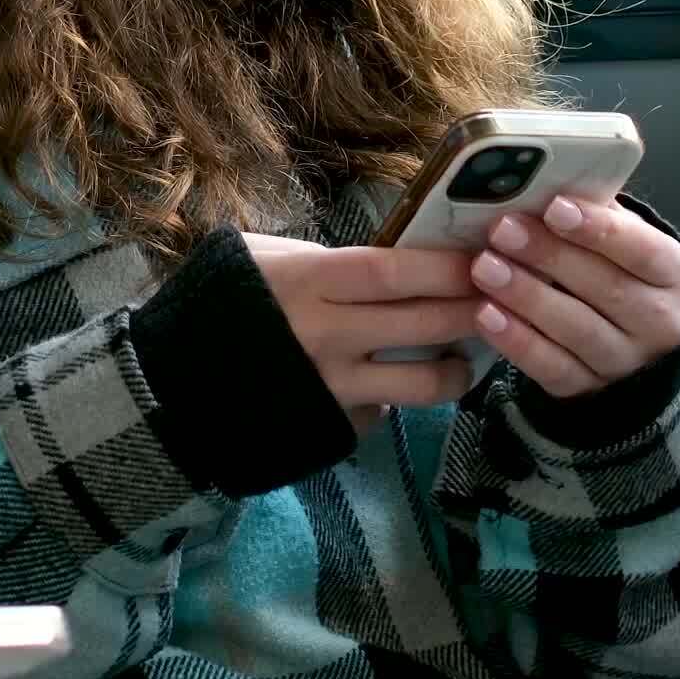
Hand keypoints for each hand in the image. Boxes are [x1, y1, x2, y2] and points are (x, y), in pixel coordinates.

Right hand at [243, 233, 486, 425]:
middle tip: (505, 296)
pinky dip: (405, 396)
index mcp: (308, 282)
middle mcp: (326, 336)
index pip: (394, 271)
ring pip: (424, 383)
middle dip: (474, 308)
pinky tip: (408, 380)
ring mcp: (333, 388)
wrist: (174, 386)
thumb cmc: (220, 306)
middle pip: (423, 322)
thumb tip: (396, 252)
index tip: (483, 256)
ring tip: (467, 354)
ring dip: (459, 367)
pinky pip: (388, 410)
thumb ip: (323, 257)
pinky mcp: (335, 427)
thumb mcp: (262, 259)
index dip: (446, 265)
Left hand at [466, 195, 679, 398]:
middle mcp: (658, 322)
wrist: (633, 343)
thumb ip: (596, 213)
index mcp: (672, 273)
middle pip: (606, 289)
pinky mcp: (587, 388)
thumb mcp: (623, 239)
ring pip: (577, 329)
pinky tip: (486, 314)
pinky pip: (552, 368)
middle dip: (550, 257)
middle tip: (503, 230)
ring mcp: (624, 360)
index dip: (598, 230)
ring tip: (484, 267)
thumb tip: (544, 179)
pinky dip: (517, 341)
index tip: (555, 207)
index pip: (642, 250)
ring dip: (526, 297)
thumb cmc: (617, 271)